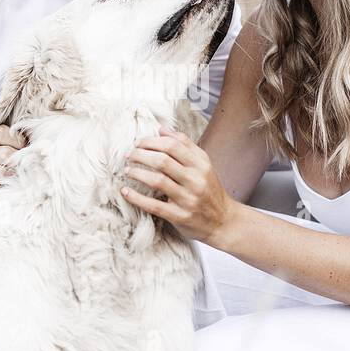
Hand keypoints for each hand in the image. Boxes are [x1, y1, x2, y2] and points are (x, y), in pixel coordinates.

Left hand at [120, 126, 238, 243]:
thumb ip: (185, 145)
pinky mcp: (180, 216)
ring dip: (137, 173)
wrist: (224, 221)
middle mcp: (196, 180)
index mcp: (201, 164)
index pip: (173, 145)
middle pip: (163, 161)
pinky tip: (125, 191)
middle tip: (129, 155)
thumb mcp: (203, 165)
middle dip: (141, 155)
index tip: (139, 143)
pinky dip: (137, 198)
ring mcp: (188, 199)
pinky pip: (154, 206)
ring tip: (127, 170)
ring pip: (157, 181)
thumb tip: (162, 129)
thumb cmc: (209, 189)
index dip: (151, 142)